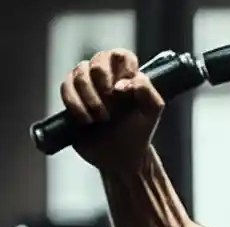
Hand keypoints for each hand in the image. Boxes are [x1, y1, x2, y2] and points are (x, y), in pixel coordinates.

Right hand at [60, 49, 164, 171]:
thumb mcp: (152, 112)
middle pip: (97, 60)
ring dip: (90, 97)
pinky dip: (75, 103)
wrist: (119, 157)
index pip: (121, 55)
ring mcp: (86, 85)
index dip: (122, 66)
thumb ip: (147, 90)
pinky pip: (65, 87)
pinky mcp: (71, 97)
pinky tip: (87, 120)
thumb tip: (123, 83)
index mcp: (127, 75)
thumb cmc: (138, 132)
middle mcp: (106, 76)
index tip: (125, 88)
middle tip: (113, 104)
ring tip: (103, 118)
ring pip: (79, 73)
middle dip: (103, 82)